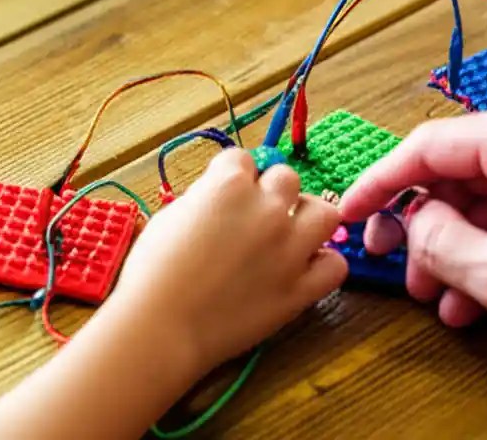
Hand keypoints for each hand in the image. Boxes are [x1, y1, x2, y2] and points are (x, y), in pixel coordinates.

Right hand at [108, 149, 346, 372]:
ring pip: (325, 213)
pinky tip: (301, 272)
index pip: (243, 159)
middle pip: (288, 179)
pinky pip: (335, 266)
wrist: (160, 327)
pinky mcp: (300, 289)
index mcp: (229, 185)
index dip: (232, 177)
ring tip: (289, 236)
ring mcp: (289, 249)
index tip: (224, 197)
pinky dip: (322, 266)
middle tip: (255, 217)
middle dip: (272, 193)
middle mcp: (266, 209)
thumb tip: (221, 197)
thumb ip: (205, 197)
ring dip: (308, 220)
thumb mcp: (171, 216)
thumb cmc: (152, 273)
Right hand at [339, 102, 486, 374]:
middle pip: (463, 172)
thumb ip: (440, 241)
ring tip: (444, 297)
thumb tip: (414, 224)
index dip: (381, 182)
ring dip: (462, 247)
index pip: (430, 146)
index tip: (351, 210)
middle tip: (399, 265)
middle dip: (425, 226)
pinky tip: (484, 296)